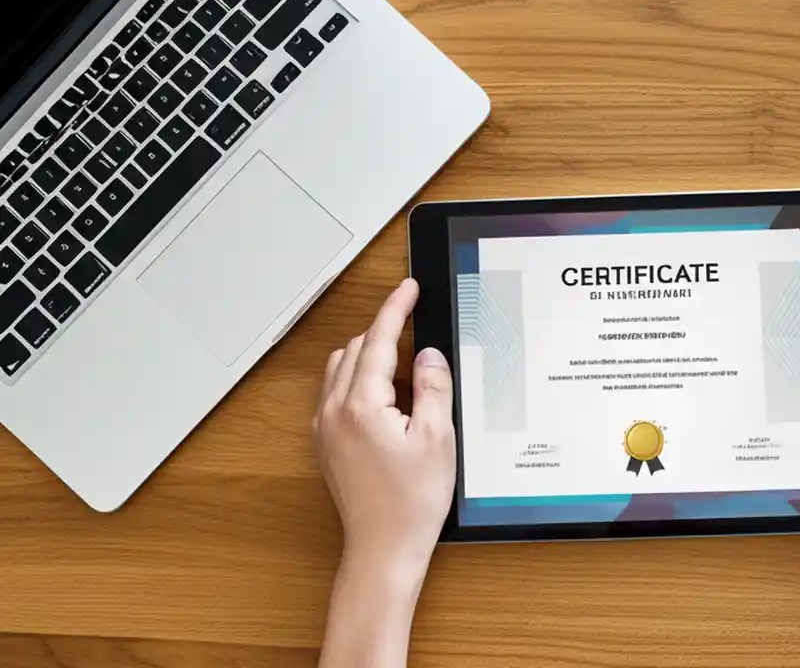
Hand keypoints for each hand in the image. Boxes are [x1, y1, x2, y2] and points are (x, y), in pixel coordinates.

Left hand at [312, 278, 456, 579]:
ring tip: (406, 368)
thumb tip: (427, 353)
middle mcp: (333, 411)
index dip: (395, 309)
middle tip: (418, 329)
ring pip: (341, 370)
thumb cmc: (411, 501)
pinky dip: (358, 381)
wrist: (384, 547)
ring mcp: (325, 429)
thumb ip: (432, 387)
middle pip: (355, 350)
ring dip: (369, 356)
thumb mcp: (437, 437)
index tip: (408, 289)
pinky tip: (387, 399)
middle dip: (384, 333)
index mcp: (360, 404)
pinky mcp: (326, 445)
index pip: (377, 339)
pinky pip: (336, 394)